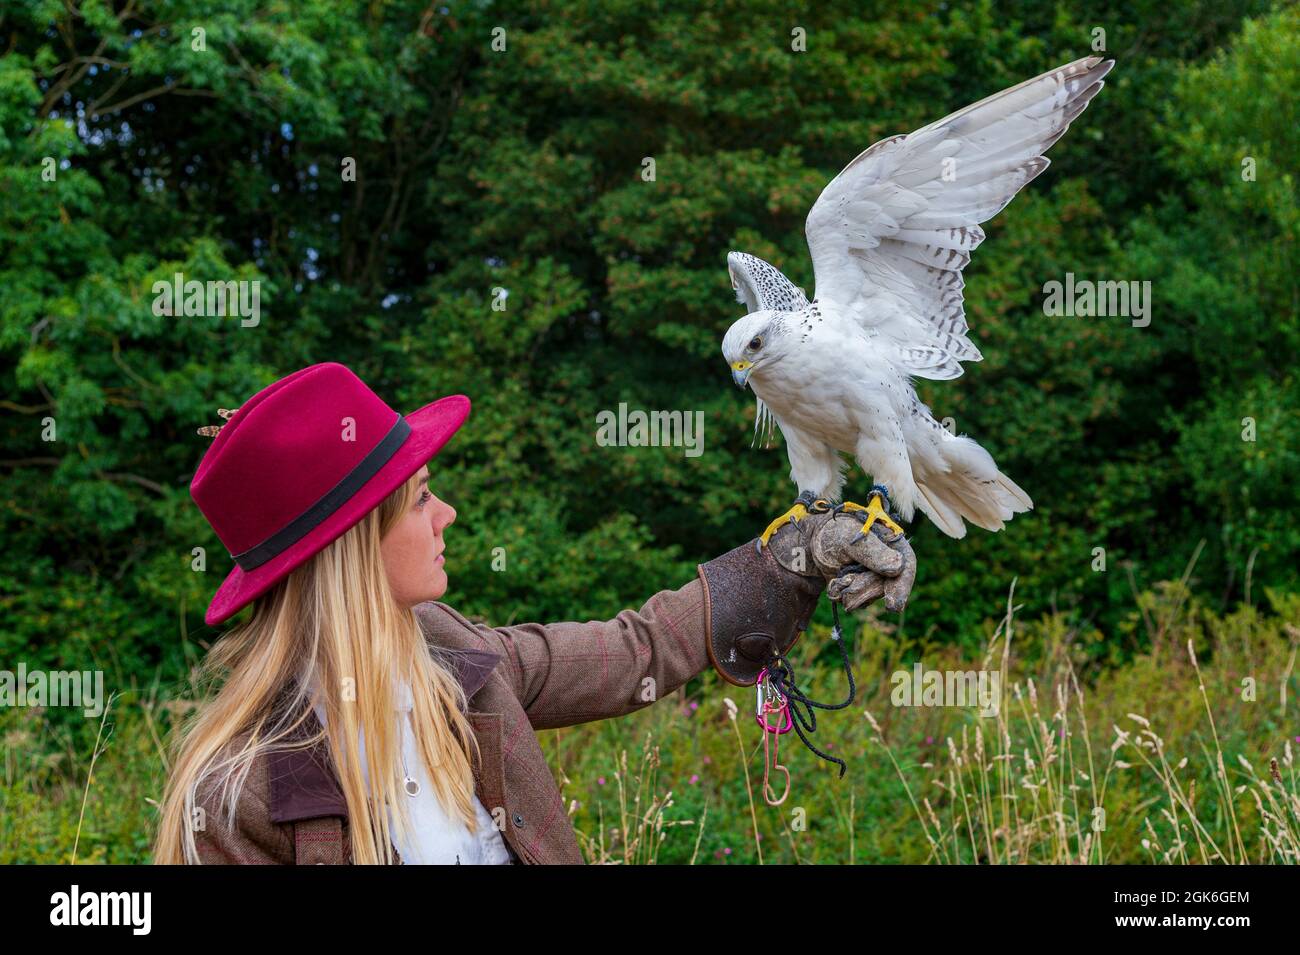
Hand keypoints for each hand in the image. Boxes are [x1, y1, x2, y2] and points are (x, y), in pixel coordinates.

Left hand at [768, 511, 915, 612]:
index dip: (902, 587)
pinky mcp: (860, 589)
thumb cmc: (833, 533)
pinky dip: (842, 594)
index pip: (906, 567)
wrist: (810, 542)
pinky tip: (835, 583)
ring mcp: (874, 577)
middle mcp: (888, 563)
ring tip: (838, 577)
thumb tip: (898, 567)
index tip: (893, 606)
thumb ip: (873, 552)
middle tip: (845, 580)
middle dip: (863, 586)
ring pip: (870, 597)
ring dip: (850, 590)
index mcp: (893, 544)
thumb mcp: (850, 538)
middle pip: (886, 586)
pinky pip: (856, 601)